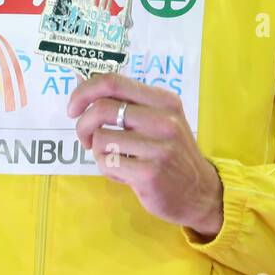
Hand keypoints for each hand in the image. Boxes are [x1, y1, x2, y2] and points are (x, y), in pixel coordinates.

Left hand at [66, 74, 223, 238]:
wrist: (201, 193)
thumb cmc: (171, 153)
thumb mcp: (155, 120)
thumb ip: (123, 102)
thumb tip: (81, 81)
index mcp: (163, 100)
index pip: (113, 81)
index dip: (84, 91)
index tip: (73, 108)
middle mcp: (163, 119)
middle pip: (101, 109)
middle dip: (82, 125)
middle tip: (85, 139)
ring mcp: (159, 146)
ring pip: (101, 139)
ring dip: (97, 152)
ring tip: (114, 159)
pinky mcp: (150, 173)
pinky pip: (107, 163)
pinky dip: (108, 169)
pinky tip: (124, 173)